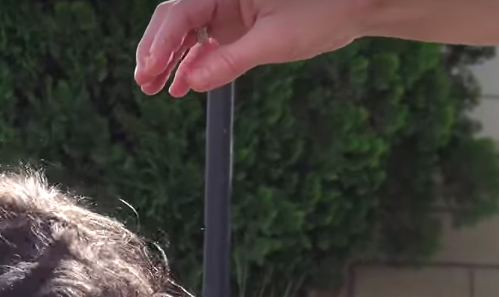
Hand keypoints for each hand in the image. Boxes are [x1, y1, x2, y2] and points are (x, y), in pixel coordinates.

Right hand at [134, 0, 369, 96]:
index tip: (151, 68)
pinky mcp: (236, 28)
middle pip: (174, 20)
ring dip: (167, 60)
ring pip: (185, 33)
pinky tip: (178, 86)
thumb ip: (230, 60)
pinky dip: (191, 65)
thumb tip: (192, 82)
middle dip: (156, 50)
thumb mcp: (275, 40)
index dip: (162, 41)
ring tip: (152, 87)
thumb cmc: (323, 11)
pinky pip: (204, 44)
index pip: (181, 12)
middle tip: (144, 80)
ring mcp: (227, 11)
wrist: (354, 8)